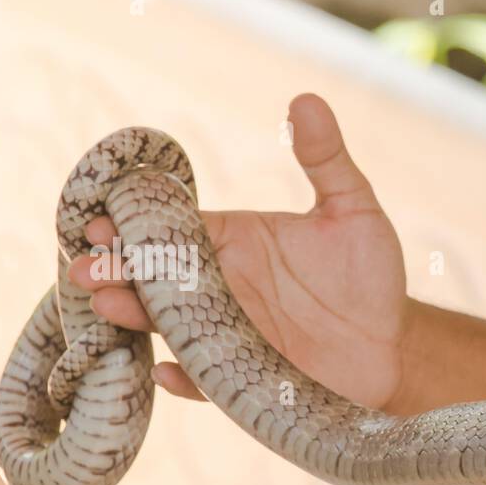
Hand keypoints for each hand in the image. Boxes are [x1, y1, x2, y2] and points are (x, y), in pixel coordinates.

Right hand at [69, 93, 409, 410]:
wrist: (397, 342)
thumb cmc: (371, 273)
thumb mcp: (353, 210)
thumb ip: (326, 160)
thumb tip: (308, 100)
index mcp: (232, 242)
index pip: (172, 228)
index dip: (137, 225)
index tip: (104, 218)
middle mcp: (221, 288)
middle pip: (157, 277)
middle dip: (118, 272)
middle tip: (88, 269)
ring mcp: (229, 335)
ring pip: (170, 326)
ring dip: (138, 318)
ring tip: (111, 308)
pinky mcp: (247, 379)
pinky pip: (208, 383)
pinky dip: (187, 382)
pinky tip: (171, 375)